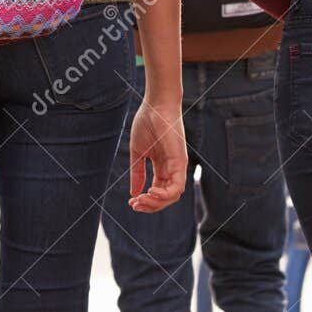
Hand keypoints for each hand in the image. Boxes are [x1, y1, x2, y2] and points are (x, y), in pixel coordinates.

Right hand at [128, 94, 185, 212]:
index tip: (131, 202)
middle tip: (135, 205)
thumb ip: (137, 172)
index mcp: (162, 166)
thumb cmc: (147, 123)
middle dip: (150, 205)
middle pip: (165, 197)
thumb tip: (134, 192)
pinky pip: (177, 187)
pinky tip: (150, 192)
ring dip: (156, 203)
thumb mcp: (138, 152)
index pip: (157, 191)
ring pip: (172, 196)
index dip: (145, 200)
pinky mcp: (180, 162)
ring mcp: (177, 166)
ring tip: (141, 200)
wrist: (156, 106)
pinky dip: (165, 195)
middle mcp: (172, 169)